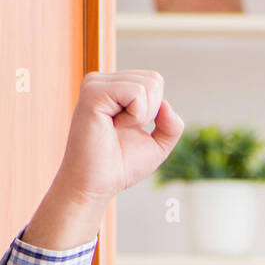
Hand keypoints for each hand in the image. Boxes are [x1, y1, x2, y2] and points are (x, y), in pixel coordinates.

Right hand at [50, 70, 184, 206]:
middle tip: (124, 130)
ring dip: (142, 116)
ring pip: (148, 85)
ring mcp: (95, 84)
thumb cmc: (121, 165)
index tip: (131, 129)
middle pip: (154, 80)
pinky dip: (135, 116)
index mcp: (114, 87)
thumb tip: (167, 105)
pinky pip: (136, 93)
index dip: (155, 111)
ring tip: (117, 129)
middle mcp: (102, 81)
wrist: (96, 184)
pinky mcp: (93, 93)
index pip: (154, 81)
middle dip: (151, 112)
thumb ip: (171, 125)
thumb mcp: (157, 145)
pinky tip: (114, 127)